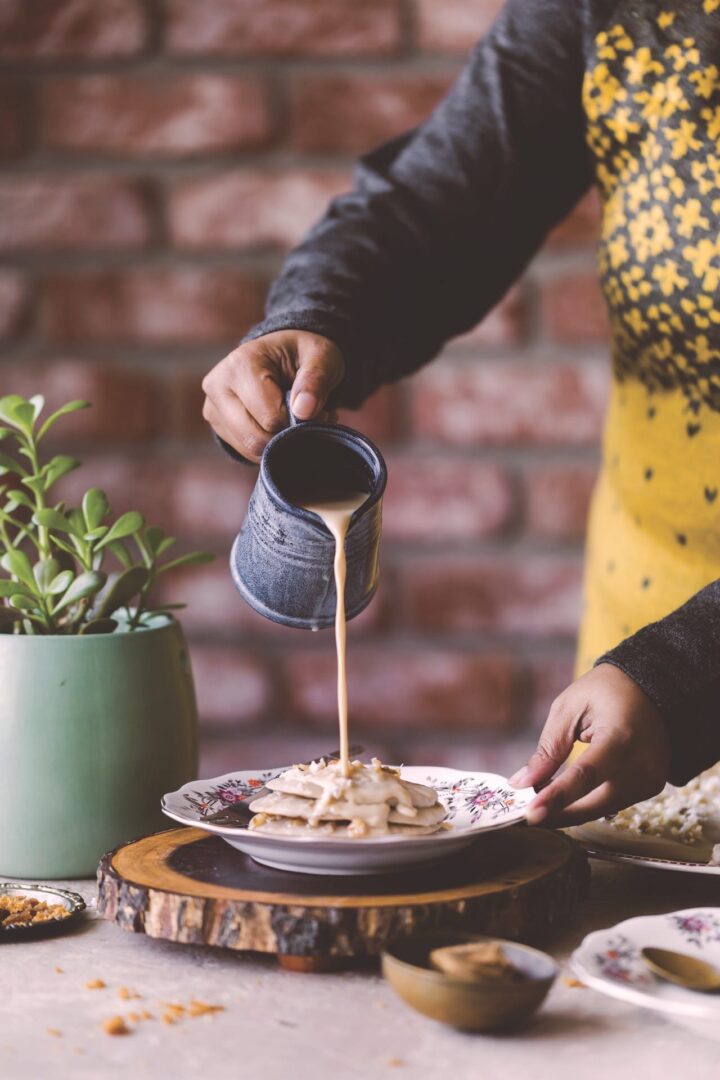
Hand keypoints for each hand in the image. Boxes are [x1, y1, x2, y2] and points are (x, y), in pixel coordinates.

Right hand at [202, 330, 344, 461]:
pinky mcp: (215, 422)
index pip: (271, 418)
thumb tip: (304, 411)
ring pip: (248, 448)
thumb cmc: (302, 355)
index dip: (298, 422)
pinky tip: (274, 425)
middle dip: (285, 436)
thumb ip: (316, 380)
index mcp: (241, 364)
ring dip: (276, 443)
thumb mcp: (321, 356)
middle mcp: (218, 385)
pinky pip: (244, 450)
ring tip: (289, 420)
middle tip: (304, 419)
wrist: (280, 354)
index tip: (313, 409)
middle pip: (254, 438)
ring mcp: (213, 405)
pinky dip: (265, 445)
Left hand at [510, 663, 669, 827]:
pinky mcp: (649, 787)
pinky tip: (565, 796)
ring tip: (539, 799)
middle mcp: (641, 765)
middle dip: (556, 814)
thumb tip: (522, 784)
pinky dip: (586, 802)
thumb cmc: (606, 691)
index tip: (530, 814)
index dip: (556, 797)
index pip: (586, 775)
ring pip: (601, 809)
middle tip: (524, 813)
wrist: (652, 689)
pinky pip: (611, 803)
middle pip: (594, 804)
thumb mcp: (569, 708)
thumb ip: (548, 748)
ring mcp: (649, 779)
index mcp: (621, 738)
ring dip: (568, 810)